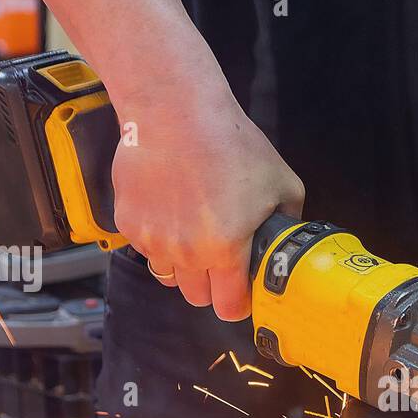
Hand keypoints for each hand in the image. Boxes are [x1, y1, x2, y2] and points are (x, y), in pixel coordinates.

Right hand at [109, 60, 303, 319]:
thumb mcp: (282, 182)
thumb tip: (287, 246)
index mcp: (225, 248)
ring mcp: (153, 240)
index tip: (242, 289)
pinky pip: (147, 250)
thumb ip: (289, 222)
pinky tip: (171, 209)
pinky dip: (158, 240)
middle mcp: (186, 252)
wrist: (174, 110)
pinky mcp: (128, 225)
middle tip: (220, 255)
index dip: (239, 302)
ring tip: (193, 230)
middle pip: (198, 298)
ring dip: (183, 265)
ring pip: (170, 277)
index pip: (229, 308)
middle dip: (212, 284)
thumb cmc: (232, 143)